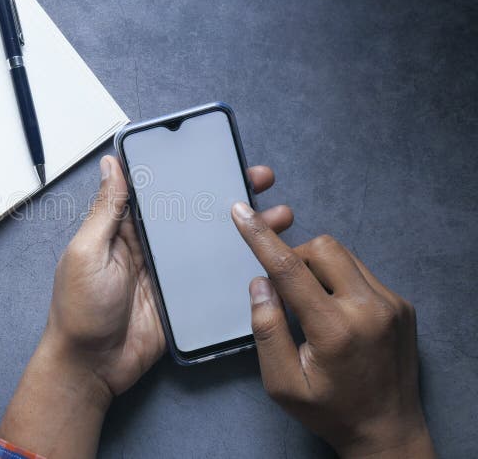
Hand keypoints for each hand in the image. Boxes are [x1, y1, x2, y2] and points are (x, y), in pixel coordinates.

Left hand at [47, 155, 292, 395]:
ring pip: (209, 241)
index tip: (215, 152)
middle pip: (192, 212)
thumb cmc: (78, 309)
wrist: (90, 367)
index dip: (185, 170)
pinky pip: (213, 276)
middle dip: (225, 193)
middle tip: (260, 178)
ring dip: (241, 228)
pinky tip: (263, 255)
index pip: (159, 190)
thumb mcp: (87, 252)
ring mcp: (169, 272)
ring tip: (277, 214)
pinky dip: (237, 265)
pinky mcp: (183, 298)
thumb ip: (105, 211)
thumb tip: (110, 164)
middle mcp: (150, 245)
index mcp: (124, 228)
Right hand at [231, 202, 434, 457]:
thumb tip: (260, 284)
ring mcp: (391, 305)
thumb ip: (267, 330)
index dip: (260, 238)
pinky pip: (362, 272)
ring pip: (344, 255)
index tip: (242, 214)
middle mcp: (369, 309)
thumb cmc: (330, 410)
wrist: (387, 430)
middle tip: (286, 290)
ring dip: (319, 268)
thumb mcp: (283, 384)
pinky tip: (337, 312)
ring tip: (312, 304)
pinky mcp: (402, 305)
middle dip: (295, 258)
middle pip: (323, 248)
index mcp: (334, 329)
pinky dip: (340, 281)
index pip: (290, 269)